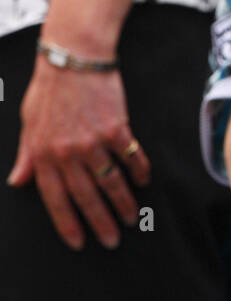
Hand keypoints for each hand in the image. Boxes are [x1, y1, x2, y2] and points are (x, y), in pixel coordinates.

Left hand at [7, 56, 149, 249]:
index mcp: (44, 154)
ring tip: (130, 218)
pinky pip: (131, 158)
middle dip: (100, 223)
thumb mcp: (28, 121)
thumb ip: (26, 155)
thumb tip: (18, 180)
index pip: (55, 199)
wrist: (74, 58)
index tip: (77, 242)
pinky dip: (138, 172)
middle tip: (111, 240)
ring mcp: (93, 142)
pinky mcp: (116, 130)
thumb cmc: (49, 87)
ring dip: (123, 204)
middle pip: (86, 198)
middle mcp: (68, 153)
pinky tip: (142, 182)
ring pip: (111, 184)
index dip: (66, 224)